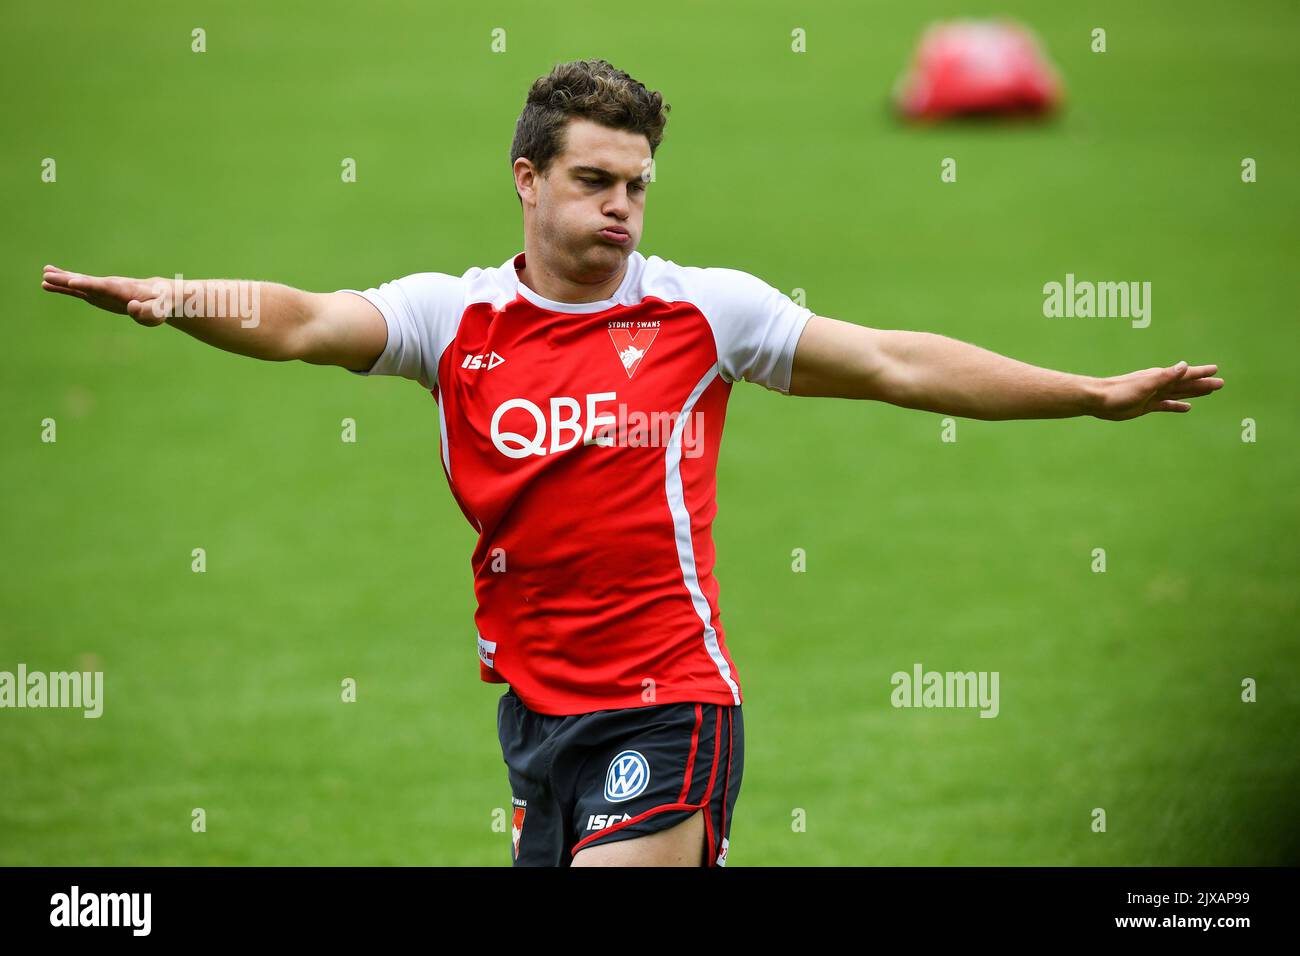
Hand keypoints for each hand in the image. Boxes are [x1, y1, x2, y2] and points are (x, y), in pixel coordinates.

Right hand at [41, 265, 171, 326]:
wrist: (161, 296)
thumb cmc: (161, 304)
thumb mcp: (159, 311)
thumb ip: (147, 311)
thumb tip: (132, 307)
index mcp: (124, 290)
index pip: (104, 286)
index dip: (88, 284)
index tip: (71, 282)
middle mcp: (110, 286)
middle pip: (87, 282)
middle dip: (68, 279)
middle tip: (47, 274)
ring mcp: (102, 290)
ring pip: (79, 284)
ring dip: (62, 280)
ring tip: (43, 276)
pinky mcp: (98, 295)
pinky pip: (78, 291)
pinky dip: (64, 287)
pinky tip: (47, 284)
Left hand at [1092, 361, 1223, 420]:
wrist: (1099, 400)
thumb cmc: (1120, 391)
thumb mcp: (1145, 384)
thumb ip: (1165, 376)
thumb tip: (1185, 365)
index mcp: (1160, 377)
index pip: (1185, 374)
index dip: (1201, 373)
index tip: (1216, 370)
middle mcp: (1159, 384)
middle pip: (1186, 384)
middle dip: (1203, 384)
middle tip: (1221, 383)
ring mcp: (1153, 395)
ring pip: (1178, 393)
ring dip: (1193, 393)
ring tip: (1209, 392)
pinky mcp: (1146, 405)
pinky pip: (1166, 405)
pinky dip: (1177, 406)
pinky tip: (1187, 407)